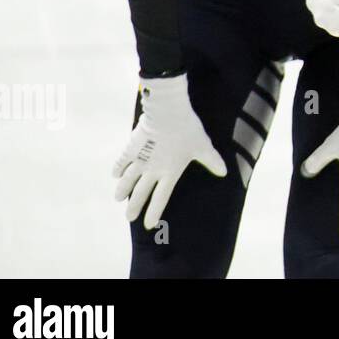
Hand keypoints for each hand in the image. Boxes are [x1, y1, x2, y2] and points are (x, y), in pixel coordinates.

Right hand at [112, 74, 226, 228]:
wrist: (168, 112)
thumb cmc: (188, 129)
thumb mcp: (203, 146)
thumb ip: (212, 160)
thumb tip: (224, 172)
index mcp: (170, 172)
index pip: (161, 197)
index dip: (154, 212)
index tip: (147, 225)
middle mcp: (153, 169)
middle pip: (141, 193)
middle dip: (134, 207)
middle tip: (128, 217)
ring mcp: (140, 159)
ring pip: (128, 180)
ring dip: (123, 190)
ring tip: (118, 198)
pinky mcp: (132, 147)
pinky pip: (122, 160)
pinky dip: (118, 168)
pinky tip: (115, 174)